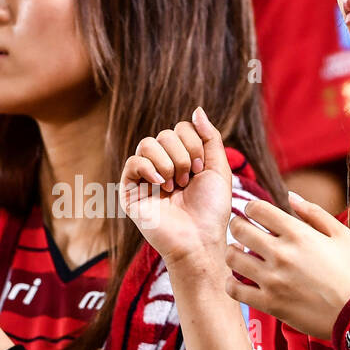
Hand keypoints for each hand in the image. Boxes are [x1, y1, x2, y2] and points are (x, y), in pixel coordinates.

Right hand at [120, 107, 232, 270]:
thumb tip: (197, 109)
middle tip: (187, 181)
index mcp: (181, 159)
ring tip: (174, 185)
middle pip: (165, 134)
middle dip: (182, 155)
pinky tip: (161, 185)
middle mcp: (162, 166)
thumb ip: (210, 137)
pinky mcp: (131, 191)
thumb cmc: (211, 211)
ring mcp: (145, 178)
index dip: (193, 143)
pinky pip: (134, 162)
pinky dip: (149, 168)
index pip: (180, 128)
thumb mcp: (218, 168)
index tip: (200, 169)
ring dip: (167, 162)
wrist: (199, 240)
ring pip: (148, 143)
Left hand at [225, 191, 349, 340]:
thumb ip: (313, 212)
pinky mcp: (269, 303)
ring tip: (241, 254)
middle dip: (238, 226)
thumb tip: (290, 196)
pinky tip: (240, 280)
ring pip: (232, 258)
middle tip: (243, 231)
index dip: (251, 207)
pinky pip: (235, 290)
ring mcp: (272, 280)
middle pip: (239, 230)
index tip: (254, 214)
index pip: (257, 208)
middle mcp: (281, 254)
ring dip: (233, 253)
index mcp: (298, 234)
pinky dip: (232, 283)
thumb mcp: (341, 235)